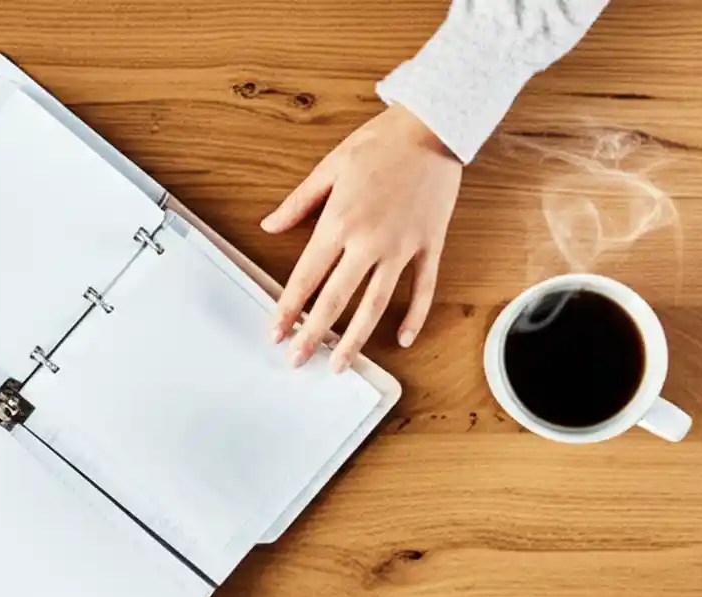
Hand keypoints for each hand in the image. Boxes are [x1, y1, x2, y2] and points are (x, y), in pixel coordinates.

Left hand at [263, 104, 462, 371]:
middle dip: (313, 334)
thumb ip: (298, 203)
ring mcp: (402, 247)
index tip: (276, 332)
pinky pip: (423, 289)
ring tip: (340, 364)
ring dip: (356, 339)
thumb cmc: (380, 143)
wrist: (432, 127)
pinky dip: (415, 316)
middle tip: (298, 360)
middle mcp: (369, 241)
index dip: (288, 308)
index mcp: (339, 221)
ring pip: (376, 304)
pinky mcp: (429, 245)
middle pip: (336, 300)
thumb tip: (268, 226)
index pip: (306, 277)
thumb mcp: (330, 167)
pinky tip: (403, 339)